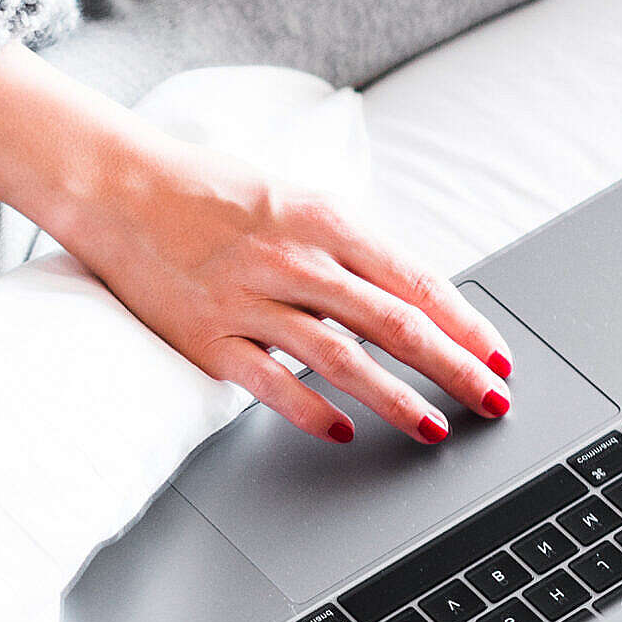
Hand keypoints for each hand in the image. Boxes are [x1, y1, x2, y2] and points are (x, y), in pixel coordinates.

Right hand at [0, 50, 512, 445]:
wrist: (122, 188)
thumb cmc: (217, 193)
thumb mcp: (298, 200)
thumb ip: (353, 247)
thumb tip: (415, 295)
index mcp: (326, 220)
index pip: (414, 280)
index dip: (465, 323)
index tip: (499, 355)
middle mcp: (296, 260)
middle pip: (394, 322)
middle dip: (454, 366)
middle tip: (493, 400)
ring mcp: (252, 301)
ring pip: (342, 357)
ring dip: (396, 397)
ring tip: (433, 426)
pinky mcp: (211, 338)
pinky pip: (271, 382)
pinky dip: (311, 410)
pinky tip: (343, 432)